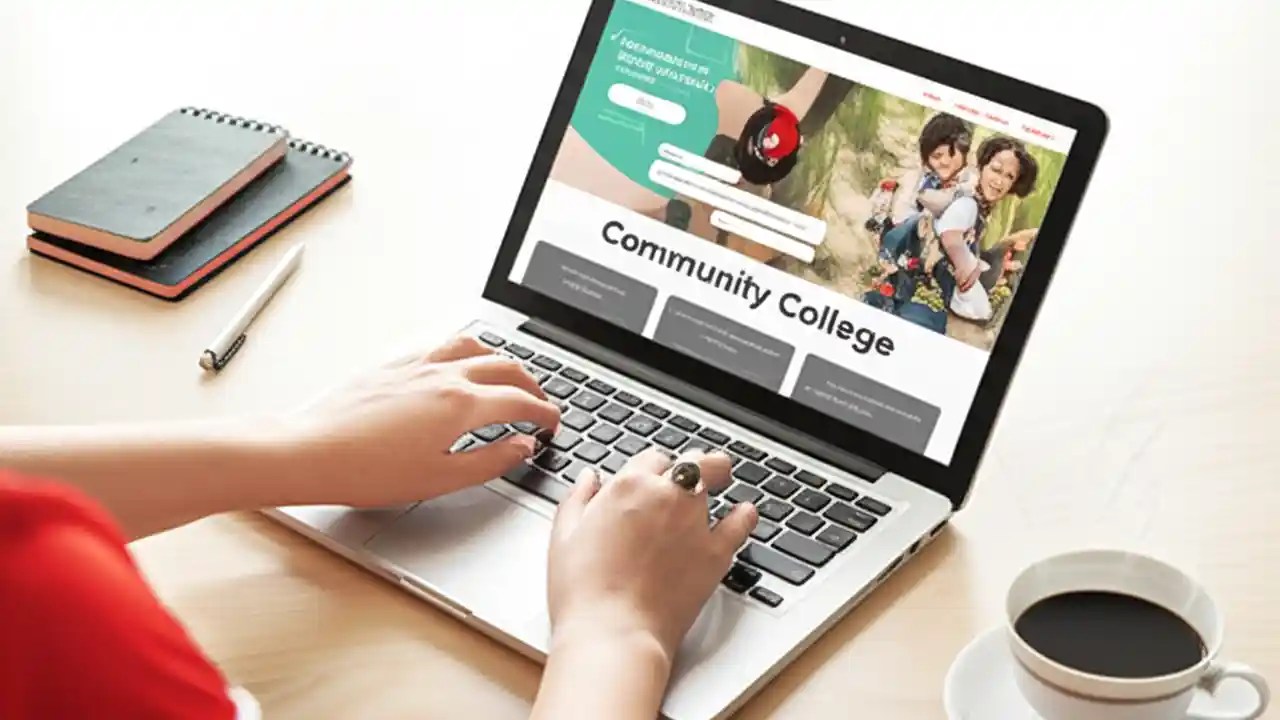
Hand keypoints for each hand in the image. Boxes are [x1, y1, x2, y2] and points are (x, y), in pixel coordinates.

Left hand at [284, 335, 560, 507]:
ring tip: (508, 376)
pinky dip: (466, 352)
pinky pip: (442, 346)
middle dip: (531, 384)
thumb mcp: (440, 479)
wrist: (309, 451)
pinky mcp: (393, 365)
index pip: (520, 402)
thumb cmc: (367, 470)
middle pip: (505, 368)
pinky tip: (459, 365)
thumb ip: (490, 461)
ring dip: (501, 360)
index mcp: (461, 404)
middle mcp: (443, 376)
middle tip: (540, 403)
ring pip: (475, 347)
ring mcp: (417, 365)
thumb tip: (520, 447)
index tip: (552, 424)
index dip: (544, 413)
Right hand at [546, 448, 757, 664]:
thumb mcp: (564, 536)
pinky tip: (744, 512)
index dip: (653, 467)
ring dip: (712, 483)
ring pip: (714, 482)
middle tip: (690, 473)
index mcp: (628, 486)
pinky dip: (744, 515)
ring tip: (716, 485)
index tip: (652, 478)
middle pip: (690, 461)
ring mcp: (694, 522)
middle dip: (691, 464)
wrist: (613, 633)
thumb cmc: (584, 592)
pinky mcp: (715, 553)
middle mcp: (666, 496)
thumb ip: (578, 499)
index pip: (651, 457)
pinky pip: (741, 522)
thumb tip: (589, 478)